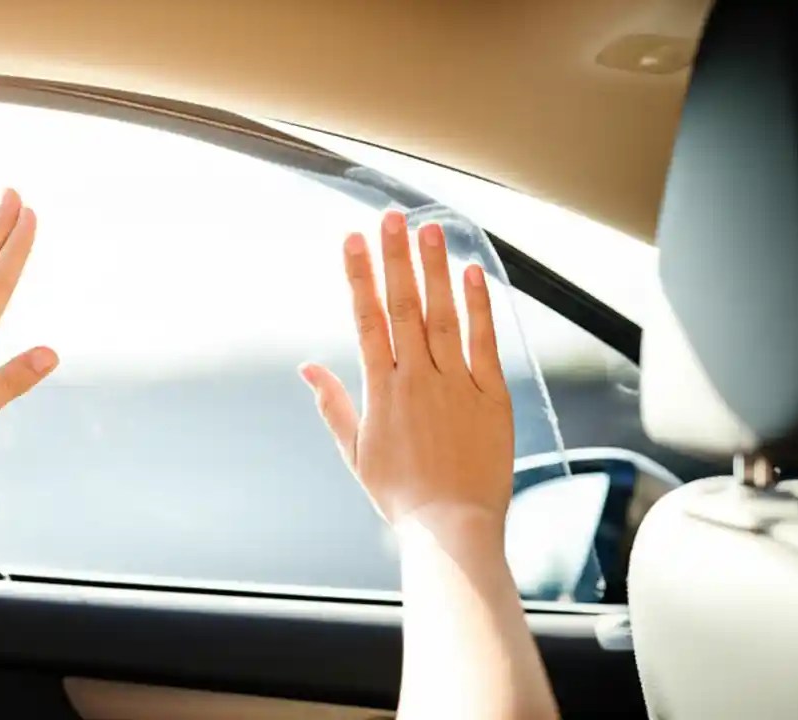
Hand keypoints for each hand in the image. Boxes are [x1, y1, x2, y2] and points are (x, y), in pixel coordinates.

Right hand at [299, 211, 512, 534]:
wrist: (452, 528)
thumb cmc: (400, 495)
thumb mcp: (354, 451)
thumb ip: (332, 404)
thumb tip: (306, 368)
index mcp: (381, 391)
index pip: (367, 320)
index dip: (359, 277)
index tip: (352, 241)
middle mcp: (417, 379)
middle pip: (404, 307)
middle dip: (395, 258)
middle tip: (391, 217)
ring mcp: (456, 385)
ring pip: (443, 316)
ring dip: (435, 270)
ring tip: (430, 229)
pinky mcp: (491, 396)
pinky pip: (484, 343)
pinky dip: (479, 306)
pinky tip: (472, 274)